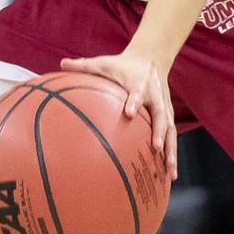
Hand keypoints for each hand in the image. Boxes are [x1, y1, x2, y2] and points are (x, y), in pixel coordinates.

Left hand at [59, 50, 177, 178]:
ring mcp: (164, 108)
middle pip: (161, 115)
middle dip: (160, 132)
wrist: (151, 59)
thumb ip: (84, 66)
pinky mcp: (168, 116)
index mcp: (139, 84)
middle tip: (156, 147)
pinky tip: (169, 175)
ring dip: (170, 149)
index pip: (137, 93)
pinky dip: (171, 154)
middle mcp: (155, 97)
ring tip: (169, 170)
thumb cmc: (122, 65)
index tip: (129, 113)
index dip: (134, 101)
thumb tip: (61, 63)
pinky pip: (171, 137)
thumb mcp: (104, 62)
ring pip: (170, 130)